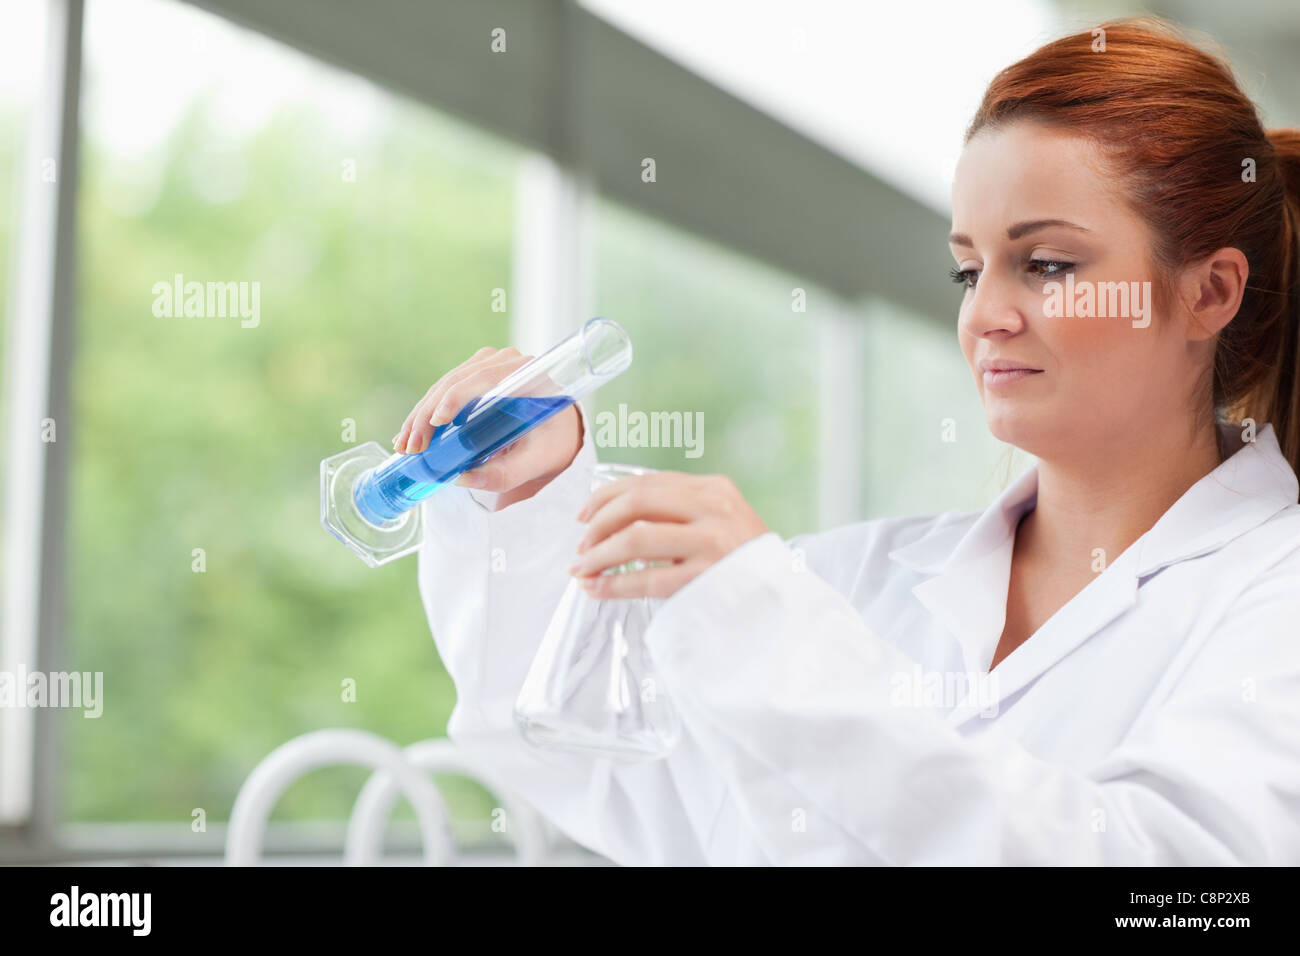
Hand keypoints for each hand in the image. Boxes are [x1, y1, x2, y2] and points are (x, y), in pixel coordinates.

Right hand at [393, 346, 582, 498]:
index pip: (487, 378)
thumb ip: (504, 474)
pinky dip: (426, 410)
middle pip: (458, 381)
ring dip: (421, 414)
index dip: (457, 397)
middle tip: (411, 447)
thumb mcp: (535, 462)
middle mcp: (509, 361)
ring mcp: (490, 362)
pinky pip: (445, 387)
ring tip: (404, 445)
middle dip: (429, 414)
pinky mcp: (476, 371)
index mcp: (530, 374)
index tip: (436, 422)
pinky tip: (410, 432)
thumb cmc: (551, 444)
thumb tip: (459, 479)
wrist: (559, 431)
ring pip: (445, 384)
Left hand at [567, 471, 768, 598]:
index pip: (646, 482)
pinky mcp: (707, 577)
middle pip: (636, 503)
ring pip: (636, 539)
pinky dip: (614, 584)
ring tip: (582, 569)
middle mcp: (713, 507)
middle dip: (598, 525)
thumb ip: (676, 510)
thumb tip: (608, 516)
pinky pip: (647, 579)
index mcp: (713, 488)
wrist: (783, 598)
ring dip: (599, 555)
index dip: (605, 497)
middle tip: (581, 546)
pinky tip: (597, 589)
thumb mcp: (718, 520)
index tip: (583, 515)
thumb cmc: (740, 561)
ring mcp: (712, 542)